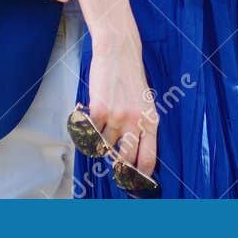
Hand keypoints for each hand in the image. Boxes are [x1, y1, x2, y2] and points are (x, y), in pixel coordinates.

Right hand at [88, 34, 158, 180]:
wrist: (120, 51)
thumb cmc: (131, 78)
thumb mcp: (145, 103)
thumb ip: (141, 127)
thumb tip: (132, 156)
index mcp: (152, 121)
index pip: (148, 159)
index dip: (140, 177)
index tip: (134, 186)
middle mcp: (136, 122)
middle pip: (124, 160)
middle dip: (117, 167)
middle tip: (111, 165)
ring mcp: (118, 118)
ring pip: (103, 145)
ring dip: (99, 139)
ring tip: (100, 122)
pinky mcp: (100, 111)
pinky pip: (89, 133)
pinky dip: (85, 129)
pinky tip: (85, 115)